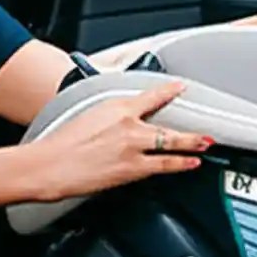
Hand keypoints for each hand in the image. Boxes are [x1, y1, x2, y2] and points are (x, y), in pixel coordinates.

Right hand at [29, 81, 212, 201]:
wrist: (49, 165)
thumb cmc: (60, 144)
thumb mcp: (86, 117)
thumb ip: (108, 118)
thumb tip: (121, 122)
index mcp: (115, 106)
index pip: (150, 96)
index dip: (169, 91)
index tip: (181, 87)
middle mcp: (128, 123)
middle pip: (167, 123)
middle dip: (189, 126)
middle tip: (207, 128)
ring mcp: (132, 146)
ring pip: (171, 144)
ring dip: (191, 145)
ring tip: (206, 146)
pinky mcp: (131, 168)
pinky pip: (163, 166)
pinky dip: (180, 164)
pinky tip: (189, 164)